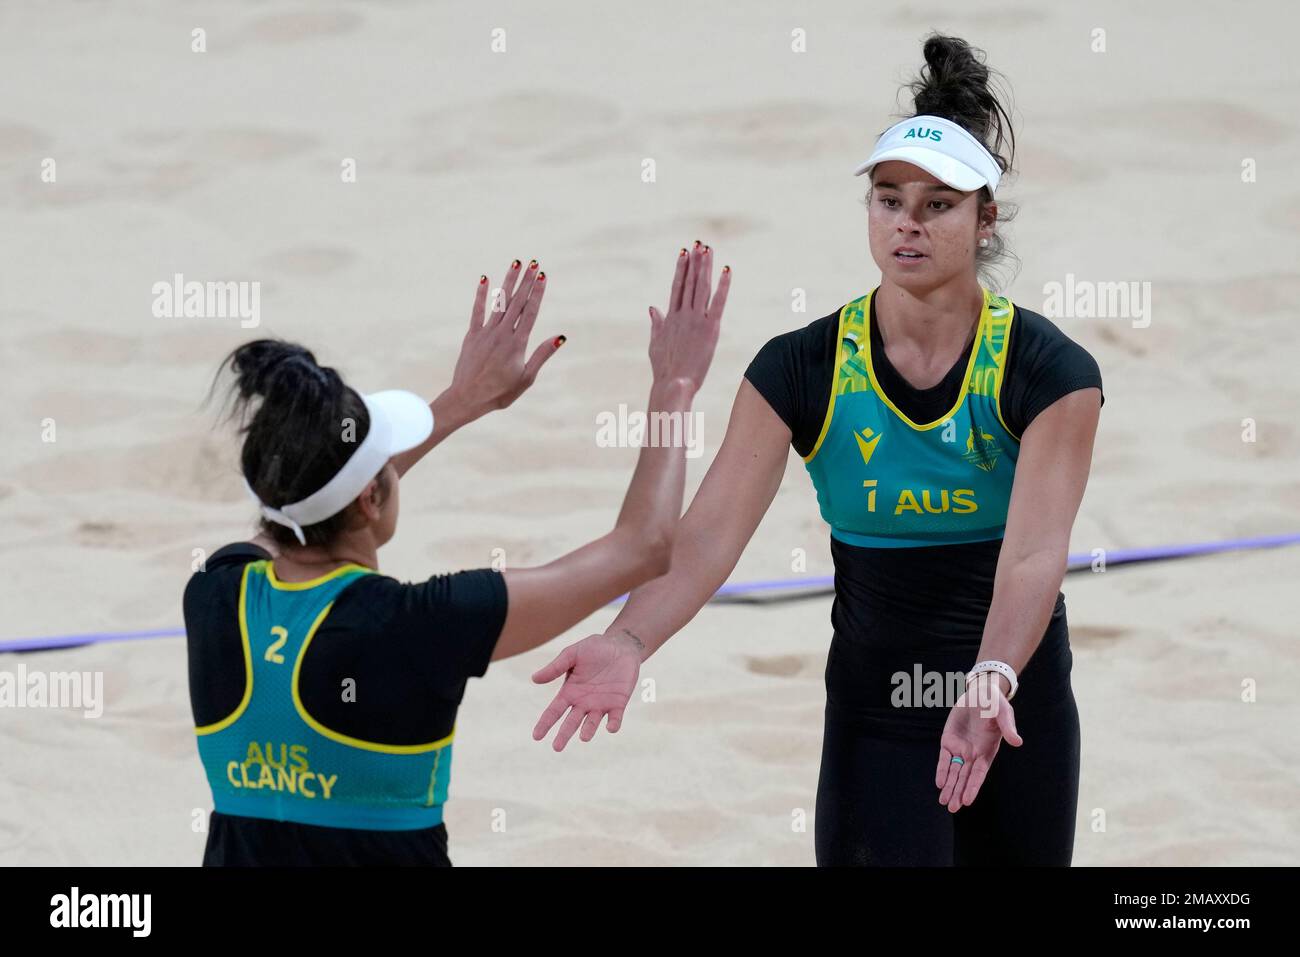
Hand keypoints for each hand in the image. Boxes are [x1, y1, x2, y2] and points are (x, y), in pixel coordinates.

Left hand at [448, 259, 562, 417]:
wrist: (467, 398)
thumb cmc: (500, 393)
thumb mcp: (526, 378)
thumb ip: (542, 355)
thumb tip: (559, 337)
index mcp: (517, 344)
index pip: (530, 312)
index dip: (537, 292)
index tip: (543, 276)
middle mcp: (502, 334)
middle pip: (517, 302)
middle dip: (527, 281)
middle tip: (534, 263)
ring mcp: (486, 333)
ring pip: (500, 302)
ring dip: (508, 281)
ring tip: (516, 263)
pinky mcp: (472, 336)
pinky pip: (477, 311)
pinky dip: (481, 295)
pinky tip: (484, 279)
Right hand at [531, 631, 643, 750]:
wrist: (620, 645)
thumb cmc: (594, 649)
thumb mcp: (572, 654)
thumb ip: (555, 667)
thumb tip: (534, 679)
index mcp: (570, 692)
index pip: (554, 711)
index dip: (545, 723)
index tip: (536, 736)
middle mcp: (583, 703)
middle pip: (571, 722)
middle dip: (564, 734)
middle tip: (557, 747)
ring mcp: (601, 705)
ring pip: (592, 723)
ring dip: (588, 731)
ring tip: (583, 737)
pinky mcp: (618, 703)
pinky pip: (615, 718)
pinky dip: (613, 724)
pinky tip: (611, 727)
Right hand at [648, 242, 729, 392]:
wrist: (673, 384)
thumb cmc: (664, 370)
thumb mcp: (655, 343)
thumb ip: (656, 324)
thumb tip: (653, 307)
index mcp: (671, 318)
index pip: (677, 287)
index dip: (681, 268)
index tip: (683, 253)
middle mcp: (683, 315)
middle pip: (689, 282)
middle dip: (694, 262)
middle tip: (698, 244)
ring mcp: (696, 320)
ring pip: (701, 287)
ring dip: (705, 267)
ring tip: (708, 250)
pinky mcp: (710, 329)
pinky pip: (718, 302)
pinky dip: (723, 285)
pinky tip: (727, 270)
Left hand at [935, 673, 1021, 811]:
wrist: (979, 692)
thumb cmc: (995, 703)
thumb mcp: (1003, 712)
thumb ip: (1007, 728)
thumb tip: (1017, 742)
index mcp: (988, 750)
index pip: (979, 773)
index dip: (973, 787)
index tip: (967, 801)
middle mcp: (974, 753)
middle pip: (965, 777)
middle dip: (959, 792)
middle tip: (952, 808)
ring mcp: (961, 748)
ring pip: (954, 771)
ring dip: (949, 786)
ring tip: (944, 801)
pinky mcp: (949, 740)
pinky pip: (944, 758)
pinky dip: (941, 770)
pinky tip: (939, 783)